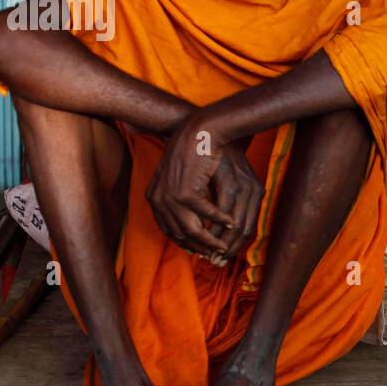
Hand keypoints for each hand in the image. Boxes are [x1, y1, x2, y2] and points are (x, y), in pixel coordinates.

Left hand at [146, 115, 260, 261]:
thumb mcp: (179, 176)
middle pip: (179, 234)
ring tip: (225, 244)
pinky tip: (232, 222)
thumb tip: (189, 218)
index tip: (200, 249)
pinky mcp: (185, 193)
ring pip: (192, 229)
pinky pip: (206, 214)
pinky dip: (220, 219)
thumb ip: (180, 196)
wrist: (196, 131)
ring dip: (210, 239)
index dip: (185, 242)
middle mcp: (158, 200)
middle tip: (215, 254)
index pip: (167, 229)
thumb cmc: (191, 151)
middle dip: (199, 246)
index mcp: (154, 197)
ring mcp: (170, 198)